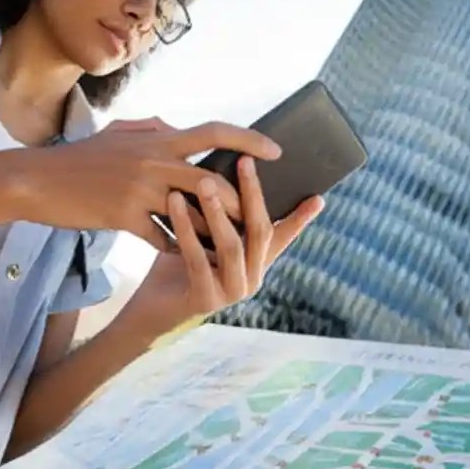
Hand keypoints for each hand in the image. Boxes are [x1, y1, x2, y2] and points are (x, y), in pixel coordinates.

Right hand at [17, 117, 280, 250]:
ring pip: (195, 211)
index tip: (277, 151)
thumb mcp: (118, 135)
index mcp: (157, 138)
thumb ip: (152, 130)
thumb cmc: (79, 158)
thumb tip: (175, 126)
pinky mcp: (123, 215)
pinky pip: (163, 238)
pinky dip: (178, 248)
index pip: (214, 132)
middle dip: (239, 202)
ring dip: (215, 230)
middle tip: (256, 217)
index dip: (249, 139)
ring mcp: (139, 188)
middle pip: (213, 181)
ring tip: (229, 243)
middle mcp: (154, 159)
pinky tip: (185, 257)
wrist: (36, 180)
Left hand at [118, 155, 324, 338]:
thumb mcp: (205, 235)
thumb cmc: (178, 262)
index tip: (318, 196)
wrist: (151, 307)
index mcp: (256, 263)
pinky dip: (186, 229)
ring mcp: (231, 293)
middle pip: (260, 232)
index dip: (300, 217)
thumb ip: (223, 213)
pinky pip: (198, 259)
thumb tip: (229, 162)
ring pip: (232, 246)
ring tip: (203, 181)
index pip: (283, 235)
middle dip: (252, 194)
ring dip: (217, 210)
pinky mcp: (205, 301)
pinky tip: (175, 202)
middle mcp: (251, 279)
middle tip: (244, 161)